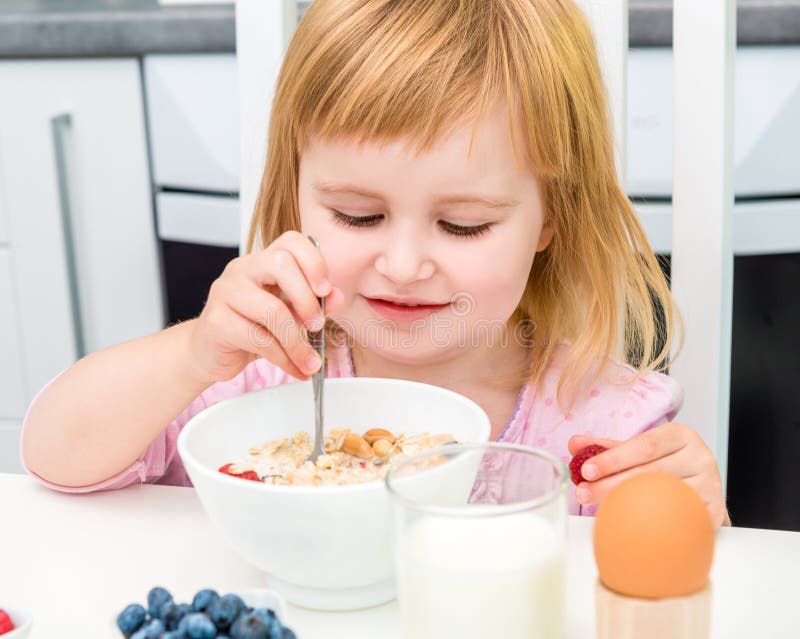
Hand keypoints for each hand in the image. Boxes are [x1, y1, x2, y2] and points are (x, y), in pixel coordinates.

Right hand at [189, 230, 344, 383]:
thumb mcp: (289, 315)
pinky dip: (283, 358)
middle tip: (317, 325)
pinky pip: (258, 339)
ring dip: (297, 341)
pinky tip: (295, 369)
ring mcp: (225, 293)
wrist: (210, 353)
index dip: (314, 262)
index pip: (291, 241)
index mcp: (262, 261)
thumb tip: (336, 297)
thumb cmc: (251, 329)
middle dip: (306, 299)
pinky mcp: (216, 322)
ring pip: (271, 309)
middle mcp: (242, 269)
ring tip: (310, 362)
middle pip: (280, 264)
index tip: (325, 290)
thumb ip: (313, 303)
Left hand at [568, 423, 729, 527]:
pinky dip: (655, 523)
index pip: (644, 445)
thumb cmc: (667, 464)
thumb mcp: (639, 450)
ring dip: (629, 505)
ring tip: (600, 511)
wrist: (704, 488)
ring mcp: (711, 486)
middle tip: (583, 492)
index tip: (586, 470)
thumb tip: (574, 444)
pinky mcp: (714, 513)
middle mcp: (700, 457)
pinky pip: (681, 520)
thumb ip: (607, 447)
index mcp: (681, 435)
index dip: (613, 458)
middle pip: (652, 471)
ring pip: (666, 497)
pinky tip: (632, 527)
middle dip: (611, 483)